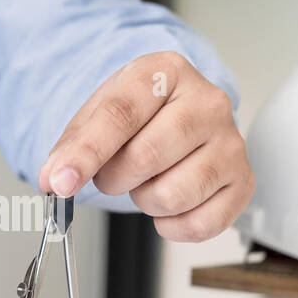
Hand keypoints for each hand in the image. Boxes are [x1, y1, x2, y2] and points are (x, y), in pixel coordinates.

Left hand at [38, 51, 253, 241]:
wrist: (178, 114)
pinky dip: (172, 225)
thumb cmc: (141, 113)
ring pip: (172, 196)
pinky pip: (199, 225)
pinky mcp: (243, 181)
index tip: (59, 181)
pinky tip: (170, 203)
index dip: (86, 153)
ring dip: (145, 200)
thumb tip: (55, 180)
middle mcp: (208, 103)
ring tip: (149, 179)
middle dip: (115, 177)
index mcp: (167, 72)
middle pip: (146, 157)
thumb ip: (73, 145)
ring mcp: (231, 142)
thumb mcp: (99, 112)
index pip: (120, 115)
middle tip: (116, 171)